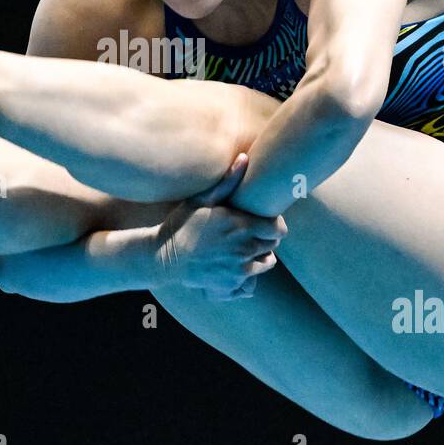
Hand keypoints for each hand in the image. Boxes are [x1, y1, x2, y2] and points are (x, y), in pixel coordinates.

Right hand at [155, 153, 286, 301]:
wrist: (164, 257)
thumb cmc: (183, 224)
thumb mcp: (202, 200)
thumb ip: (228, 181)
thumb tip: (245, 157)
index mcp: (242, 227)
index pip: (279, 230)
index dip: (273, 226)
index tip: (263, 223)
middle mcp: (245, 250)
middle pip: (272, 247)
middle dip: (265, 240)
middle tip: (249, 235)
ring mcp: (238, 271)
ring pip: (265, 265)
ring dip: (258, 258)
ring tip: (241, 251)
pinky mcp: (230, 287)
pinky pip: (251, 284)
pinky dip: (246, 277)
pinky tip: (231, 267)